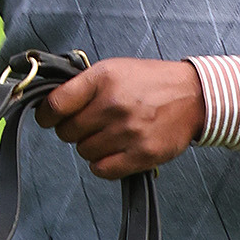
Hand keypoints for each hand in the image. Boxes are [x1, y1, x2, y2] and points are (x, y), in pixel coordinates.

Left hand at [37, 56, 202, 175]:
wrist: (194, 96)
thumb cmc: (149, 82)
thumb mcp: (113, 69)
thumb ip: (82, 86)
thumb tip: (48, 104)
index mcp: (103, 79)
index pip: (55, 105)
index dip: (45, 115)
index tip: (48, 118)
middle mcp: (114, 105)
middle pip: (67, 133)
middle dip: (72, 130)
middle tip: (89, 124)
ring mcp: (129, 131)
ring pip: (84, 152)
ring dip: (91, 147)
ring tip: (108, 135)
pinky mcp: (142, 154)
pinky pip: (102, 170)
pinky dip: (103, 164)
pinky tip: (113, 151)